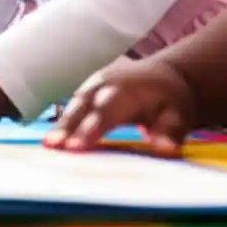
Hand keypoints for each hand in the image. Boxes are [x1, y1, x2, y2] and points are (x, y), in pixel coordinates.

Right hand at [46, 60, 195, 154]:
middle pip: (84, 106)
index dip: (91, 128)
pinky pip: (72, 108)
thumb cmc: (170, 100)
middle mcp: (105, 86)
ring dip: (60, 125)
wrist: (165, 77)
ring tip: (48, 144)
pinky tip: (51, 141)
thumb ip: (170, 132)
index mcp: (128, 90)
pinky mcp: (86, 93)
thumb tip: (166, 150)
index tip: (78, 146)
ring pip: (74, 106)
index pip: (107, 111)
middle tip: (53, 145)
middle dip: (68, 126)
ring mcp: (93, 87)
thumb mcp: (178, 116)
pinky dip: (61, 124)